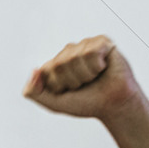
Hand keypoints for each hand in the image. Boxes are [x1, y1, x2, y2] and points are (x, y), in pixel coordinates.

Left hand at [23, 35, 140, 120]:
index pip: (46, 70)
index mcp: (55, 65)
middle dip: (72, 81)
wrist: (114, 105)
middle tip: (84, 85)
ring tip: (94, 78)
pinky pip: (90, 52)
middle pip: (59, 64)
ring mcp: (84, 45)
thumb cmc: (87, 103)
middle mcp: (68, 52)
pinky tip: (102, 68)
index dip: (58, 86)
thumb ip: (34, 92)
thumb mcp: (54, 103)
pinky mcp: (101, 42)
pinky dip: (97, 67)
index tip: (69, 92)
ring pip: (75, 58)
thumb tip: (33, 71)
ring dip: (85, 75)